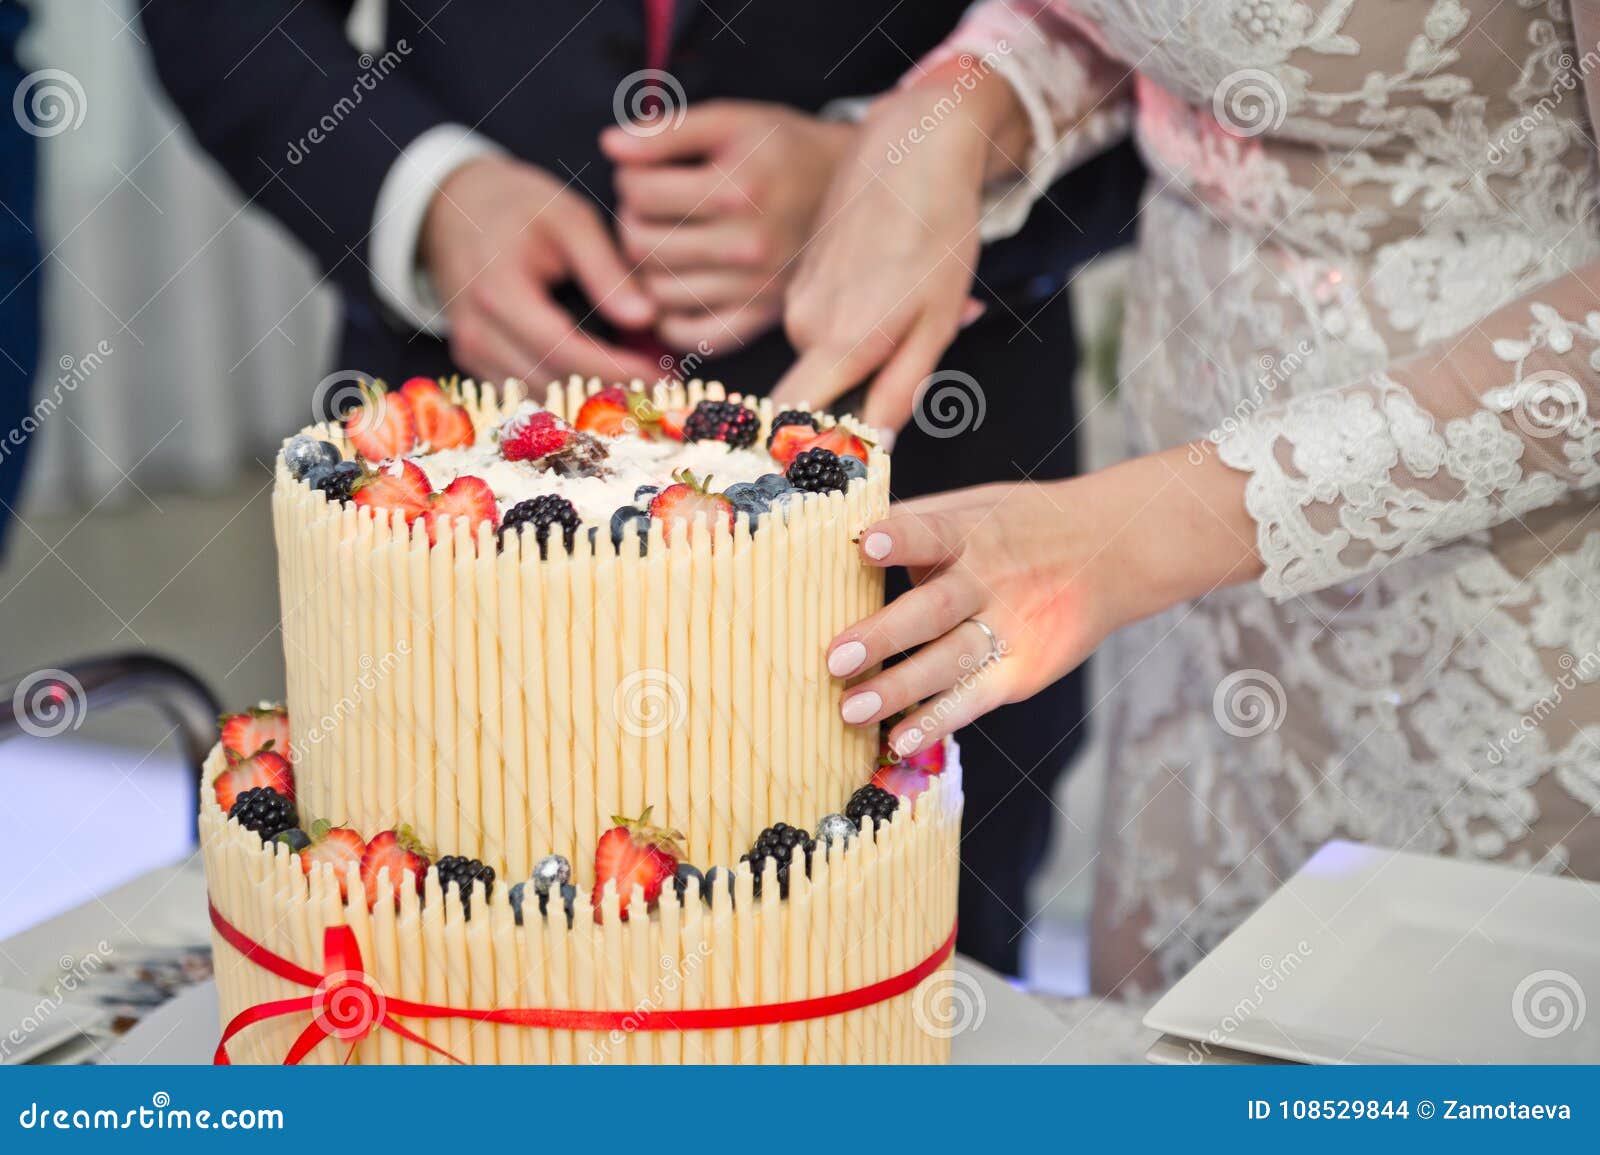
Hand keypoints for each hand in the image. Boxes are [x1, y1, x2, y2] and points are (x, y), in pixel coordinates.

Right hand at [421, 154, 659, 382]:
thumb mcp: (570, 220)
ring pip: (540, 395)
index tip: (663, 374)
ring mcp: (471, 350)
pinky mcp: (474, 361)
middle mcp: (478, 330)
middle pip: (553, 381)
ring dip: (590, 398)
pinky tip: (604, 381)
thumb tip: (647, 319)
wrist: (455, 209)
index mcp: (500, 290)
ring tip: (641, 384)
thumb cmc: (520, 209)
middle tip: (664, 385)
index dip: (617, 370)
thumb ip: (607, 270)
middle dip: (612, 389)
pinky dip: (565, 392)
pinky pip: (524, 391)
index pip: (565, 350)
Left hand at [600, 101, 854, 351]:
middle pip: (640, 246)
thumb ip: (666, 132)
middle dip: (631, 222)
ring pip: (657, 292)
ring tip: (664, 241)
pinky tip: (678, 286)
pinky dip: (671, 319)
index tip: (644, 173)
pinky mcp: (761, 318)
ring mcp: (755, 289)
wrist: (850, 192)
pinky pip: (693, 336)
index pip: (639, 194)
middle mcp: (748, 246)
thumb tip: (609, 145)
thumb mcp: (731, 120)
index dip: (628, 179)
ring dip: (646, 269)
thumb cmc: (782, 149)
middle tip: (649, 209)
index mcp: (738, 190)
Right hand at [771, 61, 1027, 434]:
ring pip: (825, 352)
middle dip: (857, 390)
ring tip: (910, 310)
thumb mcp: (935, 324)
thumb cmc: (936, 235)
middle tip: (909, 362)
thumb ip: (899, 391)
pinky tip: (893, 285)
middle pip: (818, 390)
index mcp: (837, 343)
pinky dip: (856, 318)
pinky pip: (825, 319)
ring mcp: (799, 295)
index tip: (843, 451)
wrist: (914, 146)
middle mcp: (804, 323)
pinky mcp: (804, 273)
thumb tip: (873, 445)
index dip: (811, 444)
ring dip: (862, 350)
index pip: (793, 420)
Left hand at [824, 448, 1264, 756]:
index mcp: (971, 532)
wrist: (1111, 550)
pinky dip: (938, 720)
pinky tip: (901, 739)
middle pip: (934, 608)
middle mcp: (990, 581)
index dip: (899, 539)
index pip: (932, 533)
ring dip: (900, 688)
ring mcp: (1009, 628)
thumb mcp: (975, 506)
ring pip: (949, 661)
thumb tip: (837, 533)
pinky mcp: (1021, 670)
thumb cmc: (1018, 527)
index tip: (862, 544)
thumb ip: (916, 522)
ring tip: (852, 710)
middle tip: (835, 658)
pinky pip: (973, 698)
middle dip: (885, 634)